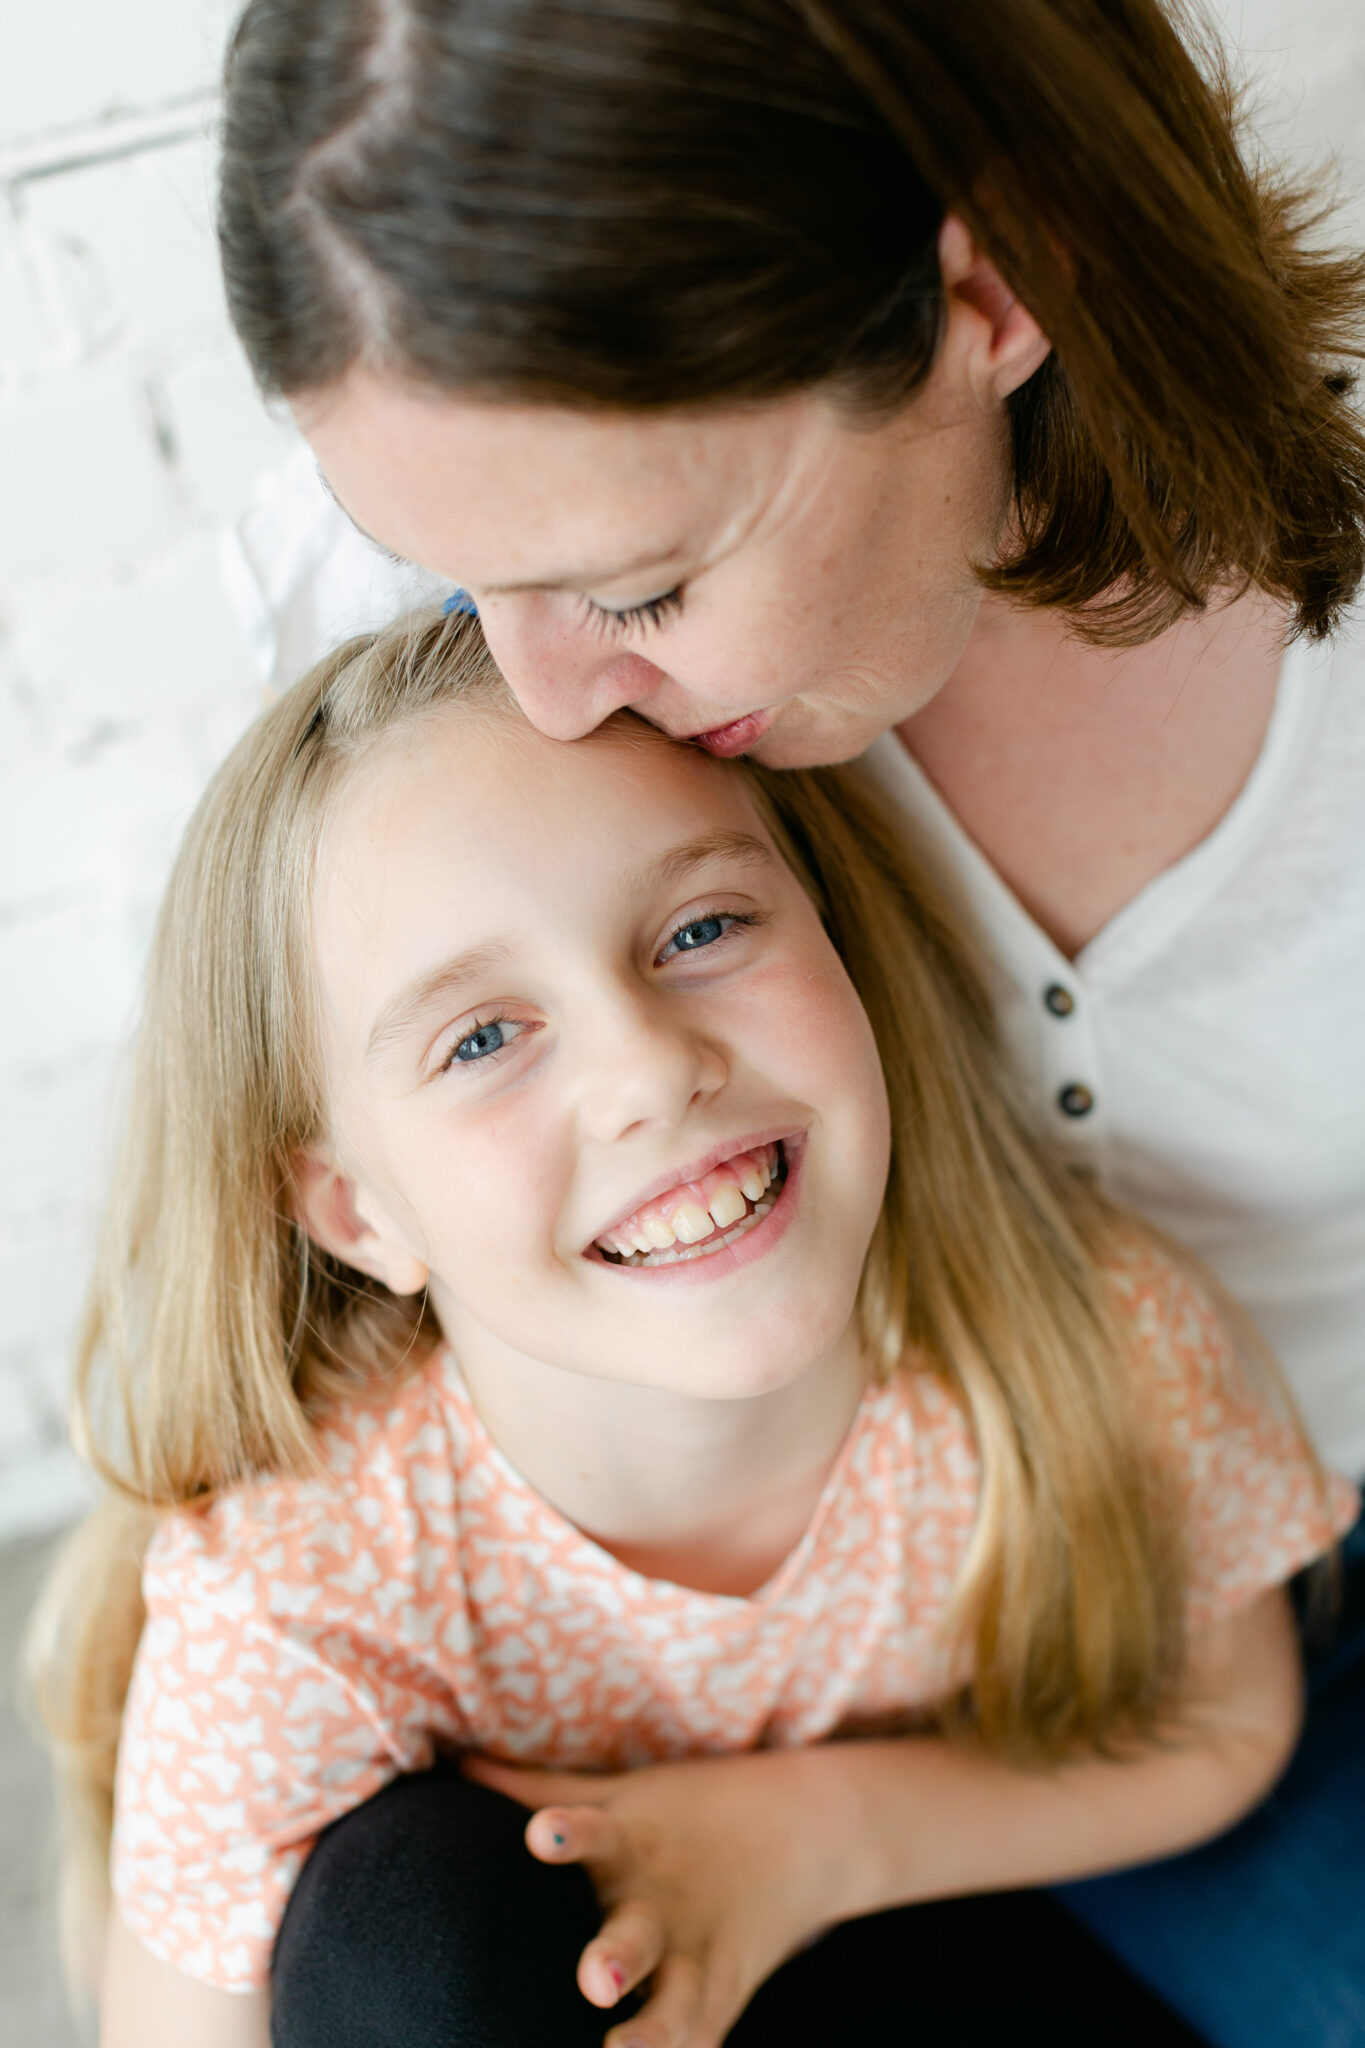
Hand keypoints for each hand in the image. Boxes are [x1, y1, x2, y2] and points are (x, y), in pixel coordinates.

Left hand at [463, 1746, 847, 2047]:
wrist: (812, 1828)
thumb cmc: (690, 1812)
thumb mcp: (622, 1794)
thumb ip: (541, 1788)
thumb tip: (457, 1765)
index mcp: (633, 1845)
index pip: (595, 1832)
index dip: (568, 1835)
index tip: (539, 1835)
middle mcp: (663, 1904)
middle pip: (638, 1934)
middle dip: (618, 1958)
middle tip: (598, 1979)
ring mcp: (700, 1956)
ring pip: (678, 2005)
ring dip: (654, 2038)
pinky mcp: (726, 1997)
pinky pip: (701, 2040)